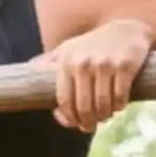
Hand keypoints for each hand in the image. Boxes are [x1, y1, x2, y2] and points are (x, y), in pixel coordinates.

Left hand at [32, 19, 152, 132]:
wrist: (127, 29)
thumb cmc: (92, 44)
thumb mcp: (67, 48)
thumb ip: (48, 61)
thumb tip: (28, 69)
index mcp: (66, 62)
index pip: (64, 101)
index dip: (69, 118)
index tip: (75, 124)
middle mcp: (84, 63)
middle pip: (83, 107)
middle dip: (87, 123)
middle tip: (91, 127)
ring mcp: (105, 64)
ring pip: (103, 105)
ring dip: (104, 116)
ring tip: (105, 116)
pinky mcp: (125, 66)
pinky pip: (120, 97)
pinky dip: (119, 106)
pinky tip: (118, 105)